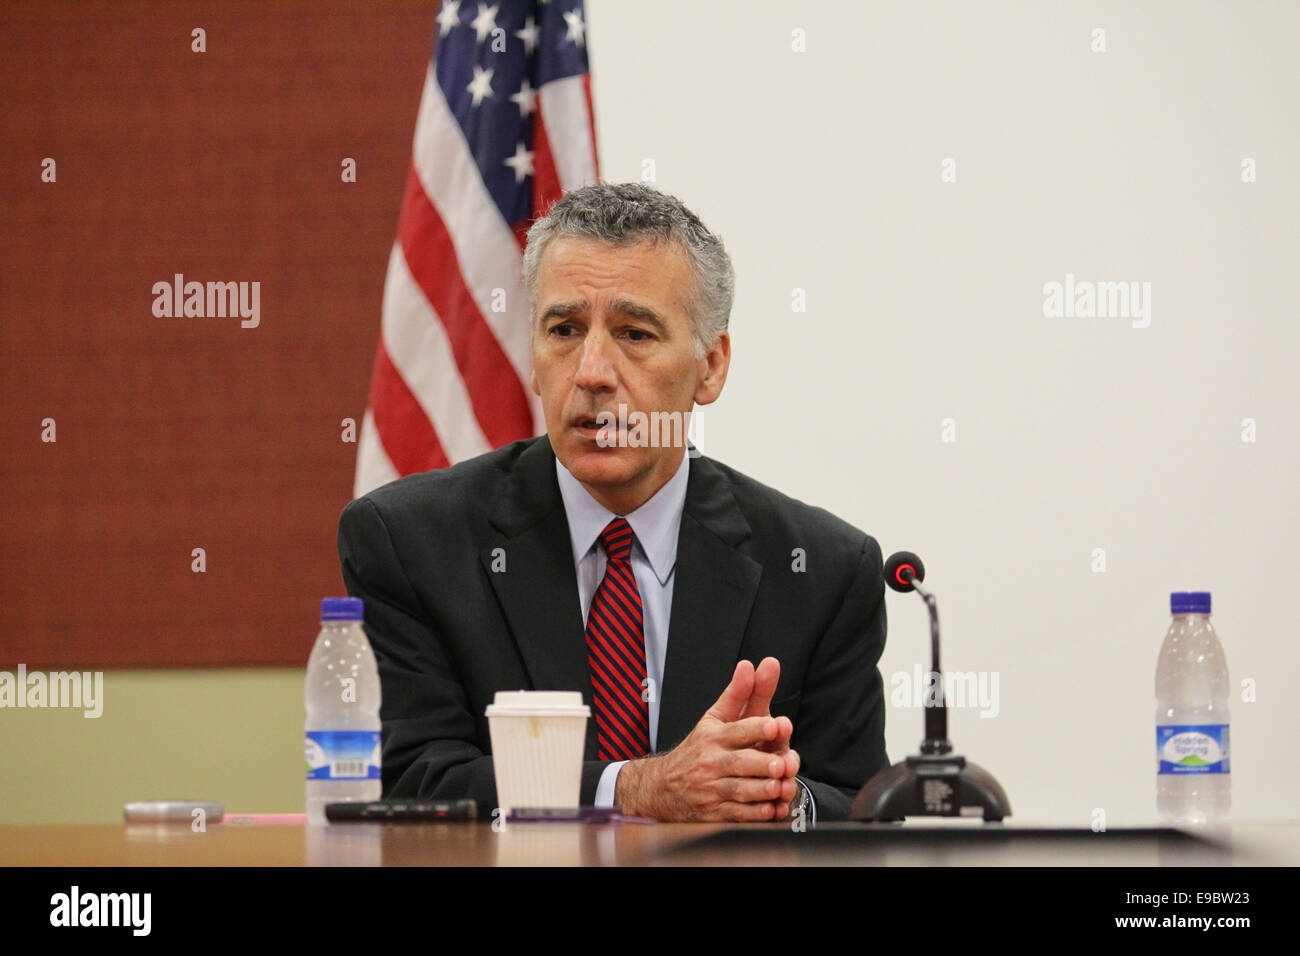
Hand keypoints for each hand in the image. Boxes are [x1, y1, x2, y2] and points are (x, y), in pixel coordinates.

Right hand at [614, 661, 796, 821]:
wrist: (663, 787)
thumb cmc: (697, 749)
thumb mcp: (714, 718)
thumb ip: (738, 693)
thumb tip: (751, 664)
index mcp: (714, 736)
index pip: (738, 729)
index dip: (759, 728)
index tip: (778, 725)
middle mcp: (712, 762)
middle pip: (739, 763)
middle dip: (762, 764)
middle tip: (782, 764)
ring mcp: (711, 789)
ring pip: (739, 791)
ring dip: (762, 790)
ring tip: (781, 787)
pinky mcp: (713, 813)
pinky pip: (736, 814)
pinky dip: (754, 814)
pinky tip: (771, 810)